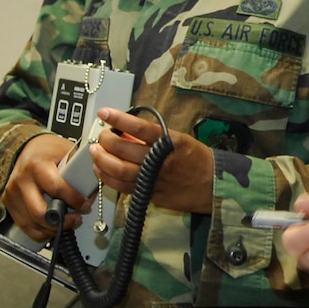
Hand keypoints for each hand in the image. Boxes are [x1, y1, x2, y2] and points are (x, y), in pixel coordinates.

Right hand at [4, 132, 86, 237]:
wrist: (26, 149)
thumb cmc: (48, 151)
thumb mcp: (66, 150)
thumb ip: (80, 167)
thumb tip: (96, 184)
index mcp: (37, 165)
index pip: (56, 188)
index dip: (74, 200)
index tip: (84, 203)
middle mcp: (22, 180)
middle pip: (40, 212)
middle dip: (62, 220)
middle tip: (75, 218)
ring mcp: (13, 193)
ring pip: (32, 222)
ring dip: (53, 228)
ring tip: (66, 221)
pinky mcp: (9, 202)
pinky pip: (25, 224)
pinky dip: (40, 230)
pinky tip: (52, 225)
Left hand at [89, 109, 214, 213]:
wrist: (214, 185)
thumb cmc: (197, 159)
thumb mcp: (180, 139)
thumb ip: (155, 136)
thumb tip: (127, 131)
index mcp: (170, 142)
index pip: (139, 127)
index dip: (118, 119)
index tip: (104, 113)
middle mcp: (160, 160)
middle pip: (124, 148)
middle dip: (106, 140)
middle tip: (100, 136)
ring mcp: (154, 179)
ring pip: (119, 170)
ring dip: (102, 159)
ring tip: (95, 152)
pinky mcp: (150, 194)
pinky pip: (123, 187)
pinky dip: (108, 178)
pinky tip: (101, 170)